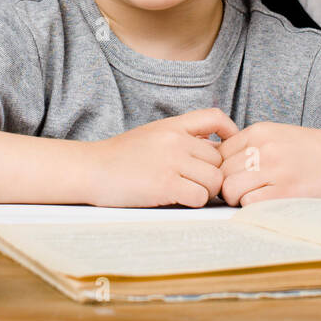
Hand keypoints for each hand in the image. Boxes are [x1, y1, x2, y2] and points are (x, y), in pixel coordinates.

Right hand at [88, 108, 237, 207]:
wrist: (89, 169)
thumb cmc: (119, 157)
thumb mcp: (151, 135)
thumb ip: (179, 139)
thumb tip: (211, 148)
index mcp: (173, 126)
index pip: (214, 117)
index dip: (230, 132)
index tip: (230, 147)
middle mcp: (176, 140)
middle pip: (219, 159)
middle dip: (213, 174)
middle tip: (198, 183)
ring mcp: (171, 162)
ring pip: (214, 180)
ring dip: (205, 192)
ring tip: (186, 193)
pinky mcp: (165, 185)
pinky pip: (200, 197)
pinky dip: (193, 203)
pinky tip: (178, 200)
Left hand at [216, 121, 320, 205]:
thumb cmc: (306, 151)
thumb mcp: (275, 136)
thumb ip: (248, 146)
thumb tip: (214, 164)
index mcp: (259, 132)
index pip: (219, 153)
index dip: (220, 170)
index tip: (231, 178)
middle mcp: (264, 147)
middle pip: (221, 172)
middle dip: (225, 186)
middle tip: (239, 192)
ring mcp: (274, 169)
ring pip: (230, 188)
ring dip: (236, 198)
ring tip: (251, 197)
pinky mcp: (284, 191)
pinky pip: (249, 203)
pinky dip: (251, 206)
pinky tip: (264, 202)